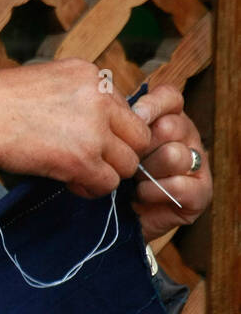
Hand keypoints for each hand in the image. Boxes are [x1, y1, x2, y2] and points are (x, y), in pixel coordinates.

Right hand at [0, 58, 152, 196]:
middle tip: (93, 160)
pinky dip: (91, 188)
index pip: (126, 109)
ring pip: (127, 163)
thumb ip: (79, 97)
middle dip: (119, 153)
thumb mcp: (47, 81)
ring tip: (78, 172)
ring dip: (106, 172)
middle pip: (139, 136)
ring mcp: (94, 129)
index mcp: (91, 75)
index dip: (111, 130)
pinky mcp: (83, 159)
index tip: (90, 140)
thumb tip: (97, 125)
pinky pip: (107, 184)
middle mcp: (100, 98)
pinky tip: (69, 181)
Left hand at [127, 84, 212, 242]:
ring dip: (147, 171)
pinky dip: (155, 191)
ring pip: (174, 155)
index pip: (170, 97)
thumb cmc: (114, 172)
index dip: (151, 106)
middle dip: (142, 147)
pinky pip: (181, 185)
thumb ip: (117, 124)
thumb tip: (112, 108)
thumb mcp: (112, 143)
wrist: (118, 216)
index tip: (132, 117)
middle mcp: (186, 136)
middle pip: (170, 126)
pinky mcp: (201, 192)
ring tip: (133, 180)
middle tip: (126, 160)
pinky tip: (141, 195)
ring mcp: (196, 163)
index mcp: (167, 117)